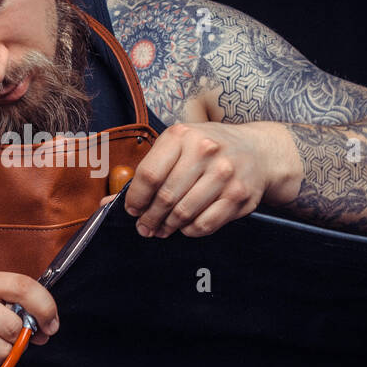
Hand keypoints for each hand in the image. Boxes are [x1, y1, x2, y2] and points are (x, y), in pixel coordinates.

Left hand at [102, 121, 282, 237]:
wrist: (258, 151)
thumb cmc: (210, 148)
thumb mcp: (178, 146)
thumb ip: (147, 172)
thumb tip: (108, 203)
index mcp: (182, 135)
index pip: (149, 175)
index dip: (135, 198)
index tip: (132, 209)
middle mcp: (205, 151)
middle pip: (165, 197)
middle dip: (149, 218)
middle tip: (144, 227)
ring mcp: (225, 173)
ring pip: (184, 213)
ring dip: (168, 227)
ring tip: (161, 229)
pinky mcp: (239, 195)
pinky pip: (205, 224)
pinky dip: (190, 231)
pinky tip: (185, 227)